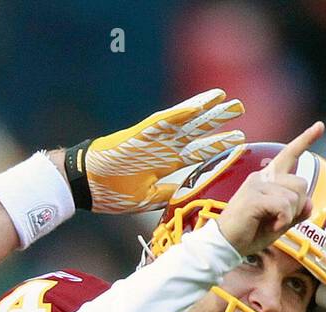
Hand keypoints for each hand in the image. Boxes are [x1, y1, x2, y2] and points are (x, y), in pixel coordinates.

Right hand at [71, 89, 244, 213]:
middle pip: (196, 132)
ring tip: (226, 98)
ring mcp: (152, 139)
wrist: (84, 184)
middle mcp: (162, 148)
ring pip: (185, 121)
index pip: (197, 153)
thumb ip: (169, 192)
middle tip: (241, 110)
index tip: (240, 141)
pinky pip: (164, 120)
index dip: (217, 146)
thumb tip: (191, 192)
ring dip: (205, 110)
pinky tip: (199, 104)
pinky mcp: (140, 133)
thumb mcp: (146, 197)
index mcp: (164, 164)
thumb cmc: (110, 192)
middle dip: (218, 122)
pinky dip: (181, 112)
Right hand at [216, 121, 322, 256]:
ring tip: (271, 224)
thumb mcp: (278, 223)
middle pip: (301, 183)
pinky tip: (270, 226)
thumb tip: (310, 203)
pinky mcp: (253, 197)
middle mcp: (260, 177)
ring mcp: (256, 185)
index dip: (305, 141)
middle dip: (298, 206)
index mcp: (266, 180)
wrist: (224, 245)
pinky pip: (284, 206)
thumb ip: (295, 212)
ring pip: (294, 197)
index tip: (319, 126)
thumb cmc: (248, 234)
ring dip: (289, 216)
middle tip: (280, 220)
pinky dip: (283, 221)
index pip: (288, 156)